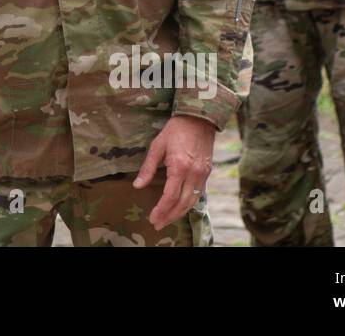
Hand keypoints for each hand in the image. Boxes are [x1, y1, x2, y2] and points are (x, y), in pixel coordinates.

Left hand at [133, 115, 214, 230]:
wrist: (199, 118)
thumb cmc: (175, 130)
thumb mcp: (157, 145)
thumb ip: (148, 168)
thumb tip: (137, 186)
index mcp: (179, 166)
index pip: (170, 196)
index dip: (161, 210)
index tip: (152, 219)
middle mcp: (193, 173)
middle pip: (182, 203)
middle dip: (170, 216)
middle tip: (158, 225)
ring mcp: (202, 174)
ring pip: (192, 201)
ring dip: (180, 213)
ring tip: (168, 220)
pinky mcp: (207, 172)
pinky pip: (198, 193)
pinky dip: (189, 204)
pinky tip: (180, 208)